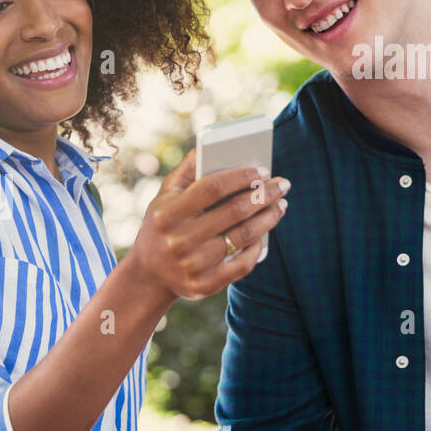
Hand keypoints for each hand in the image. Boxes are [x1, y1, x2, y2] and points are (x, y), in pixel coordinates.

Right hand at [128, 152, 289, 301]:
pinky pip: (243, 263)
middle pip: (234, 211)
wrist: (149, 275)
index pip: (211, 188)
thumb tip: (209, 145)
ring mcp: (193, 265)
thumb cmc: (162, 226)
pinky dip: (258, 246)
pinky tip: (265, 233)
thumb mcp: (163, 198)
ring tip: (281, 205)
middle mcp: (179, 239)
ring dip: (269, 218)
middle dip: (264, 194)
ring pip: (244, 236)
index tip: (262, 169)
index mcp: (168, 213)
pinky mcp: (205, 285)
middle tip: (282, 185)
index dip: (240, 176)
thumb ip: (185, 171)